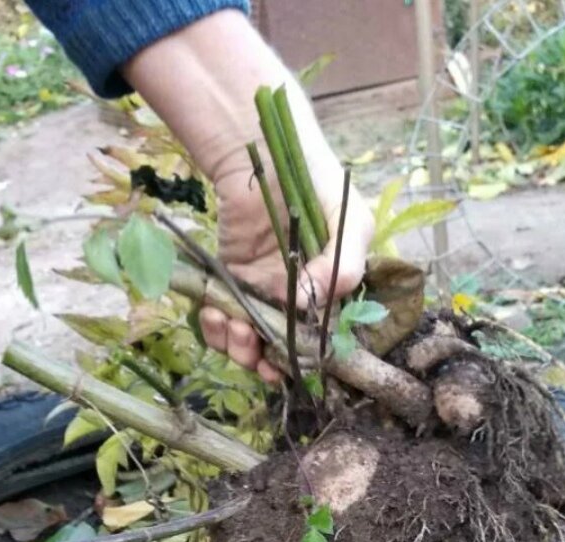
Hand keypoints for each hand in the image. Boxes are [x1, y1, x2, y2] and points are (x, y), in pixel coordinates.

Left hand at [123, 11, 374, 382]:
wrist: (267, 153)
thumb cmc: (319, 185)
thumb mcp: (350, 222)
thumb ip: (345, 265)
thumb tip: (316, 301)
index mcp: (328, 295)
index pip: (317, 342)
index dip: (300, 361)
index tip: (285, 366)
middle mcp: (295, 301)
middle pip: (278, 349)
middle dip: (263, 358)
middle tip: (253, 349)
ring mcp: (260, 293)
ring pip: (247, 338)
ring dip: (237, 344)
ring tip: (232, 326)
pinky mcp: (228, 281)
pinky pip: (220, 315)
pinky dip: (214, 323)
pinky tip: (215, 312)